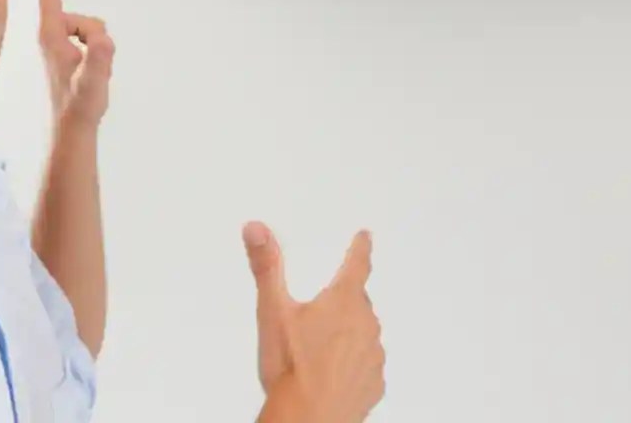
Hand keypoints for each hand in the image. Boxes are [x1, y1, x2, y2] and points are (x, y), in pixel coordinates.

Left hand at [39, 0, 114, 128]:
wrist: (73, 125)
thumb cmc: (78, 105)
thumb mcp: (93, 82)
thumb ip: (99, 59)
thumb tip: (103, 41)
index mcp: (52, 34)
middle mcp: (52, 34)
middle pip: (83, 17)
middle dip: (94, 34)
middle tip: (88, 64)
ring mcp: (59, 43)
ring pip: (90, 27)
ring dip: (96, 46)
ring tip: (88, 71)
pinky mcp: (66, 50)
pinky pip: (90, 38)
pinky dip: (95, 51)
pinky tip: (88, 71)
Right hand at [244, 222, 385, 422]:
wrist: (307, 421)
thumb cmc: (291, 369)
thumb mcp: (271, 310)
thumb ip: (265, 266)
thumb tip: (257, 228)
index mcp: (343, 302)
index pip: (357, 265)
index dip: (360, 249)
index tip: (365, 238)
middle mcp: (365, 325)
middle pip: (356, 302)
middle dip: (340, 303)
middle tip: (314, 317)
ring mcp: (373, 356)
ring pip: (361, 333)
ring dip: (345, 335)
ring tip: (315, 352)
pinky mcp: (374, 383)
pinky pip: (364, 364)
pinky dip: (350, 364)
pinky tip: (328, 373)